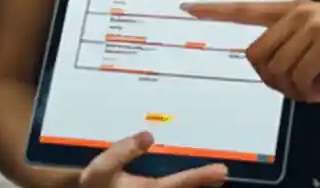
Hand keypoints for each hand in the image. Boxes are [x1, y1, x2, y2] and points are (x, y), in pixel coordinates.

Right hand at [79, 132, 226, 186]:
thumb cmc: (98, 182)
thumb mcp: (104, 166)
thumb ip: (124, 150)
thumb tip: (148, 136)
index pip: (180, 183)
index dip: (201, 176)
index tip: (222, 170)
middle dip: (203, 184)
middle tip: (222, 174)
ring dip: (197, 187)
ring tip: (215, 179)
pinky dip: (187, 187)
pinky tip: (195, 184)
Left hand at [183, 0, 319, 101]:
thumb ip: (298, 43)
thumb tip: (273, 70)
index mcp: (296, 7)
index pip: (248, 8)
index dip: (216, 10)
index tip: (188, 7)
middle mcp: (299, 12)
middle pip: (257, 55)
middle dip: (272, 81)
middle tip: (299, 89)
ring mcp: (312, 25)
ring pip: (275, 70)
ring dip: (292, 90)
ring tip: (316, 88)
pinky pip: (297, 79)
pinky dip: (308, 93)